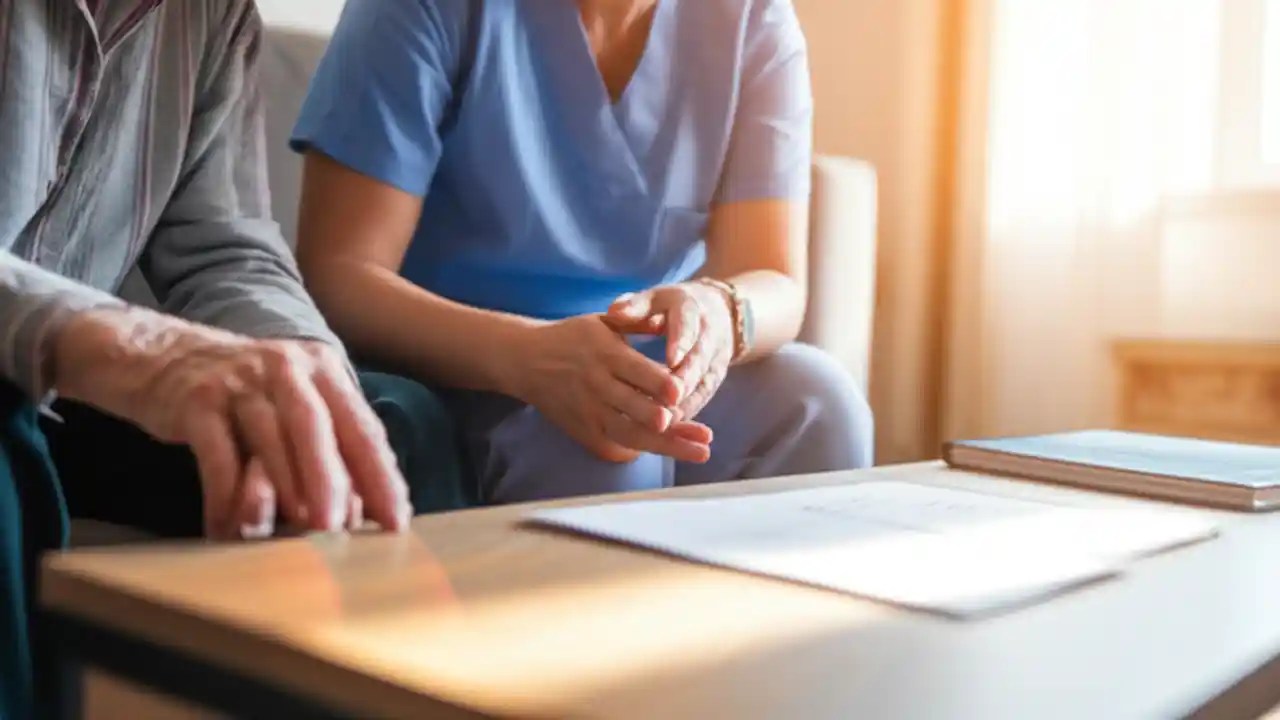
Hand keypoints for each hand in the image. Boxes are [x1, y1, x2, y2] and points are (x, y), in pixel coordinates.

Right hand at [52, 307, 410, 539]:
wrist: (165, 355)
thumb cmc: (247, 394)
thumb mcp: (295, 403)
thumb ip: (329, 446)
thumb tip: (361, 511)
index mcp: (324, 370)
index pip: (362, 427)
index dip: (381, 476)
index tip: (396, 521)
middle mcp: (287, 368)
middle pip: (316, 426)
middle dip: (331, 480)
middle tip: (339, 527)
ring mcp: (240, 381)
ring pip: (268, 438)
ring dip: (283, 488)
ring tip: (294, 533)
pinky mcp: (197, 399)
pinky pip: (216, 455)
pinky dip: (224, 497)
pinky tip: (227, 530)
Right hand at [514, 315, 712, 463]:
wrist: (525, 359)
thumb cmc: (573, 337)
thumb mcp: (605, 322)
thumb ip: (640, 324)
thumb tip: (670, 322)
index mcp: (605, 353)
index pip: (636, 372)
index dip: (659, 385)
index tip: (682, 394)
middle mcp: (597, 384)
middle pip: (637, 409)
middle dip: (669, 424)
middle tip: (702, 436)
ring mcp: (588, 410)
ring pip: (629, 433)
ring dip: (666, 446)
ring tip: (697, 451)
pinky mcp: (581, 429)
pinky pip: (612, 446)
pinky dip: (638, 450)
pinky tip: (665, 451)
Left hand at [606, 283, 734, 420]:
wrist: (716, 313)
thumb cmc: (671, 306)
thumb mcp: (654, 298)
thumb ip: (635, 305)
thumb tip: (614, 312)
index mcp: (691, 309)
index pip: (688, 325)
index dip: (681, 342)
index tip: (672, 360)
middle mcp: (709, 335)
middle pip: (699, 361)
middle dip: (685, 381)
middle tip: (667, 399)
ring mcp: (714, 360)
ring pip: (701, 384)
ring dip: (685, 403)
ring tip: (663, 420)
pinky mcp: (713, 380)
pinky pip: (701, 398)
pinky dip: (686, 413)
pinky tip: (667, 428)